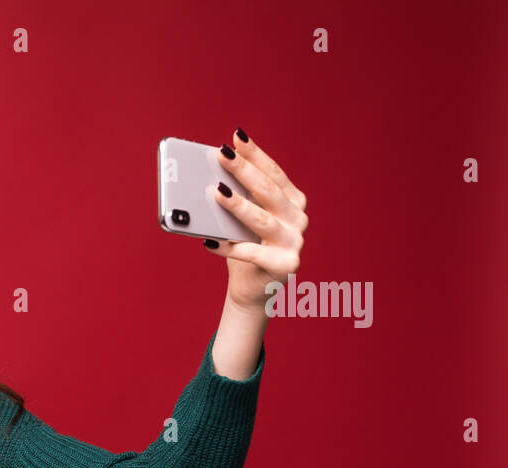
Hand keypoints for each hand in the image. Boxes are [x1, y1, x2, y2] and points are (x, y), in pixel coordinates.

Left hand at [204, 130, 308, 315]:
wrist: (253, 290)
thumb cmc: (245, 248)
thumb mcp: (240, 221)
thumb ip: (235, 201)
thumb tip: (210, 180)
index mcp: (291, 201)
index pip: (273, 173)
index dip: (254, 154)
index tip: (236, 137)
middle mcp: (297, 218)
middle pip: (268, 191)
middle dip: (243, 170)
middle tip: (221, 155)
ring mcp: (294, 242)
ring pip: (262, 220)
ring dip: (238, 205)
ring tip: (217, 193)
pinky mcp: (285, 265)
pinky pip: (253, 254)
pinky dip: (230, 248)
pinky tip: (210, 242)